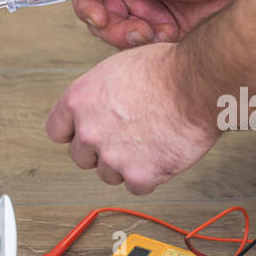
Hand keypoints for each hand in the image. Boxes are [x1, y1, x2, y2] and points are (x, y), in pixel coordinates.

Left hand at [46, 43, 219, 193]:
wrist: (198, 85)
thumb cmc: (167, 70)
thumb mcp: (119, 68)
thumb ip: (101, 94)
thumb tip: (101, 106)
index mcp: (79, 100)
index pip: (57, 131)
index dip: (75, 132)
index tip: (88, 133)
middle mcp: (89, 130)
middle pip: (81, 158)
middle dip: (101, 151)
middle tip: (127, 138)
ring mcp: (113, 157)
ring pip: (109, 175)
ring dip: (127, 165)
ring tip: (151, 143)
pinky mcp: (139, 175)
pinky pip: (137, 186)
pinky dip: (151, 176)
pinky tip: (162, 155)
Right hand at [67, 0, 255, 48]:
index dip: (88, 5)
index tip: (97, 17)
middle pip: (104, 18)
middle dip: (115, 28)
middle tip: (138, 32)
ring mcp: (152, 10)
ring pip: (124, 35)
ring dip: (135, 38)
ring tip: (158, 32)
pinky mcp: (169, 31)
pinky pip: (146, 47)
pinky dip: (154, 45)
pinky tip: (171, 36)